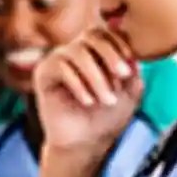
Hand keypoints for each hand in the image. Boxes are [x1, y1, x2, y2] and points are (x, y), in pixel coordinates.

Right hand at [33, 27, 143, 152]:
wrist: (84, 143)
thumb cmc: (106, 118)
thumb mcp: (130, 92)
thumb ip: (133, 70)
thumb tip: (131, 53)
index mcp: (96, 51)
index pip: (107, 32)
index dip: (121, 45)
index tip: (131, 69)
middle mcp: (76, 51)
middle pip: (92, 34)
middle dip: (111, 55)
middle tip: (123, 76)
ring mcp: (58, 60)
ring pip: (77, 52)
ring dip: (96, 76)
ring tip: (106, 99)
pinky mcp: (43, 73)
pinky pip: (60, 67)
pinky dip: (78, 84)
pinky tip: (88, 102)